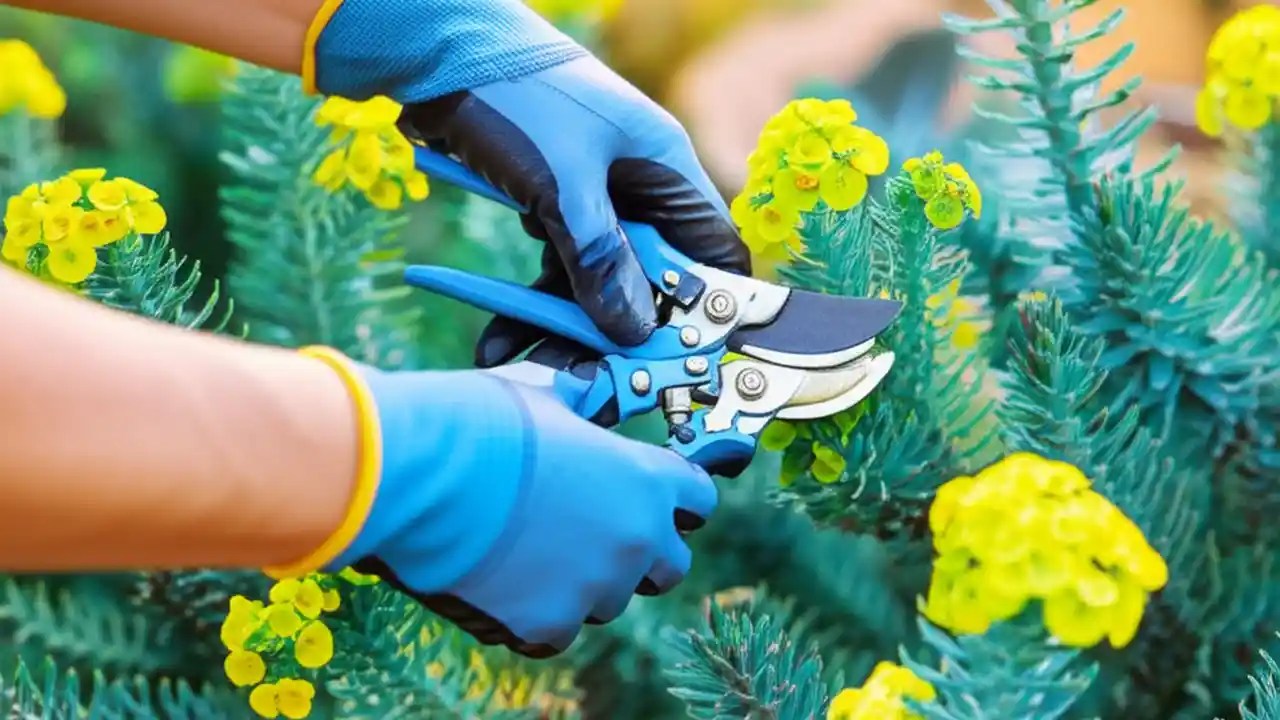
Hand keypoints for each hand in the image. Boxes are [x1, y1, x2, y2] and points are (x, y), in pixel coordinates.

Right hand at [306, 352, 716, 657]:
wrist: (419, 472)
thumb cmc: (482, 421)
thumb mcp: (544, 394)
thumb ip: (580, 402)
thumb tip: (585, 391)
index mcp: (646, 480)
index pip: (698, 498)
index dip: (679, 496)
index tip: (659, 496)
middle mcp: (634, 541)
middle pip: (669, 564)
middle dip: (641, 551)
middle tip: (596, 534)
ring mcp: (593, 589)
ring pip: (607, 599)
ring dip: (583, 581)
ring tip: (531, 550)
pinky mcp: (546, 624)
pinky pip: (556, 629)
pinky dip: (537, 611)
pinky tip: (506, 581)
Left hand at [396, 52, 751, 365]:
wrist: (438, 54)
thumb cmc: (519, 102)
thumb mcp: (563, 188)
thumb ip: (601, 261)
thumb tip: (635, 331)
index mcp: (664, 169)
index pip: (712, 250)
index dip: (706, 305)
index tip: (684, 357)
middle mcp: (638, 187)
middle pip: (650, 278)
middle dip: (621, 332)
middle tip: (595, 380)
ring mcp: (594, 198)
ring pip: (597, 281)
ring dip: (564, 328)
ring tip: (530, 370)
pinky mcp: (551, 205)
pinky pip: (554, 268)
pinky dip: (528, 306)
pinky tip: (496, 342)